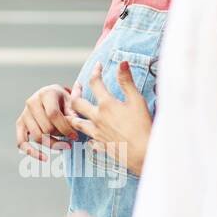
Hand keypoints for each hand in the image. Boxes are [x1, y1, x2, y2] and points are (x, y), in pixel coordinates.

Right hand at [15, 83, 76, 160]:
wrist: (50, 96)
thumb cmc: (63, 100)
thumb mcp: (71, 101)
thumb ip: (73, 112)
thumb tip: (75, 125)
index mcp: (45, 94)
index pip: (53, 115)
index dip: (65, 128)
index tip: (75, 136)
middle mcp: (31, 102)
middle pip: (46, 128)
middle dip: (60, 137)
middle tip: (70, 140)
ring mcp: (24, 114)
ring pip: (37, 136)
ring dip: (52, 144)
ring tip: (62, 146)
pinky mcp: (20, 124)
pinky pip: (21, 142)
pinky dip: (32, 152)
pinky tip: (44, 158)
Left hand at [66, 61, 151, 175]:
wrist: (144, 153)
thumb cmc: (143, 126)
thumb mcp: (137, 101)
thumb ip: (127, 82)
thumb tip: (122, 62)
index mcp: (106, 105)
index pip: (95, 83)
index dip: (96, 72)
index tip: (98, 66)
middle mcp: (97, 118)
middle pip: (77, 102)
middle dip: (75, 92)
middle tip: (78, 86)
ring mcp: (97, 133)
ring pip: (76, 123)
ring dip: (72, 115)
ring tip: (72, 111)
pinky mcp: (101, 146)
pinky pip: (88, 142)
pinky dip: (87, 138)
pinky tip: (88, 138)